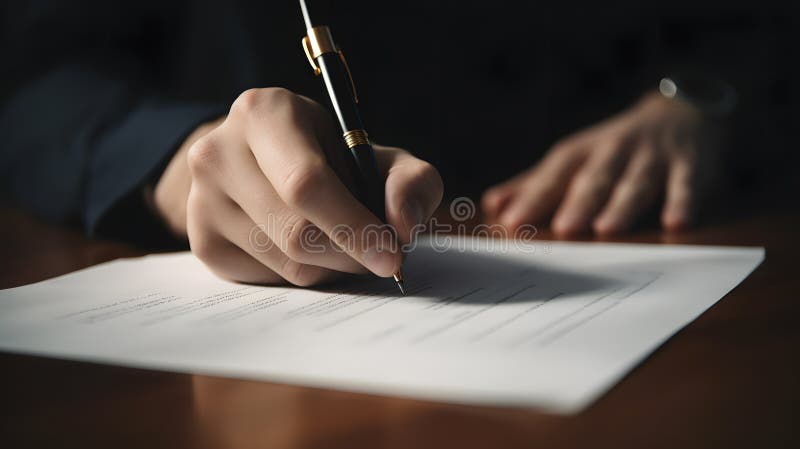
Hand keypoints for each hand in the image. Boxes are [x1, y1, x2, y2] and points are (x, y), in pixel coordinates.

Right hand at [153, 88, 442, 284]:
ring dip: (333, 267)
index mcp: (263, 113)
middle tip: (380, 254)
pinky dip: (305, 274)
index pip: (306, 183)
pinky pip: (269, 280)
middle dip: (351, 254)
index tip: (393, 256)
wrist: (266, 163)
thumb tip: (404, 228)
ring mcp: (201, 200)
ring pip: (287, 264)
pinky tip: (310, 249)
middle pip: (296, 232)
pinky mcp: (202, 241)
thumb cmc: (333, 158)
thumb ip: (411, 182)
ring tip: (344, 242)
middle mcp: (218, 152)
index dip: (354, 226)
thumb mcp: (380, 156)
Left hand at [482, 91, 719, 234]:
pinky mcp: (688, 164)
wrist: (680, 112)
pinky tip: (677, 222)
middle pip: (594, 179)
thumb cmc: (614, 148)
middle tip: (563, 229)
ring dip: (623, 204)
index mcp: (581, 153)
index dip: (532, 197)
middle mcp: (613, 151)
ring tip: (608, 229)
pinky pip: (685, 183)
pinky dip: (682, 201)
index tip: (512, 223)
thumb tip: (492, 204)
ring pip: (636, 181)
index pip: (553, 175)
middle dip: (578, 203)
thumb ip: (536, 184)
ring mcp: (651, 157)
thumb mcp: (575, 159)